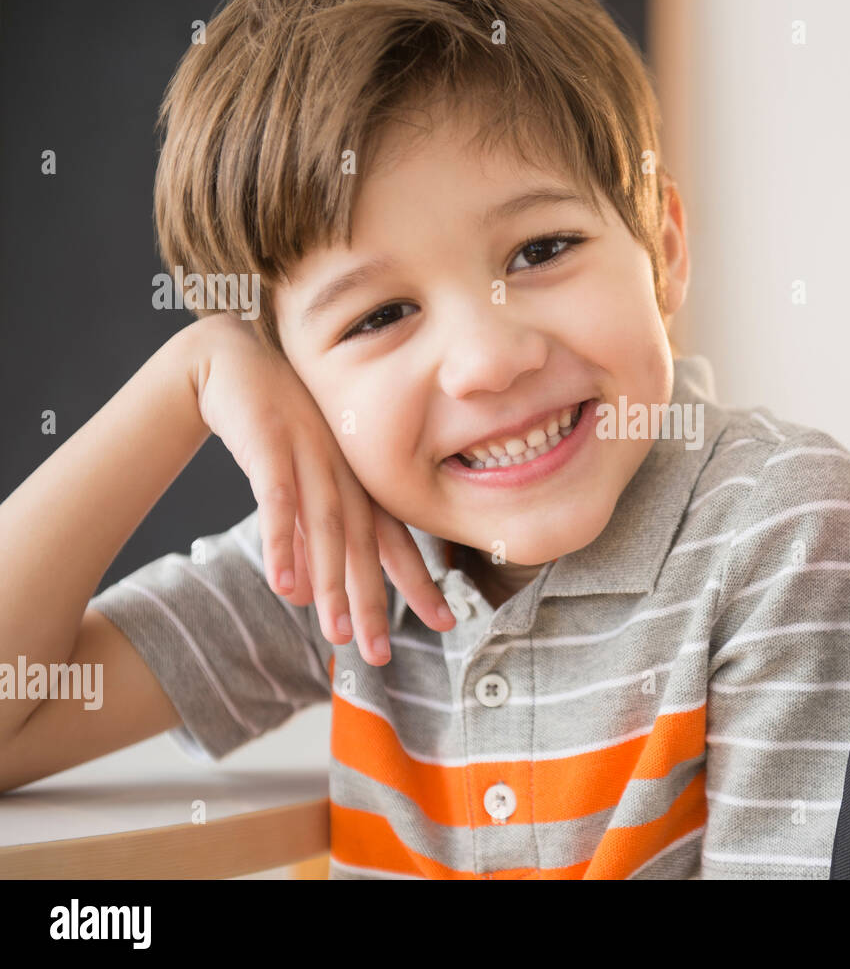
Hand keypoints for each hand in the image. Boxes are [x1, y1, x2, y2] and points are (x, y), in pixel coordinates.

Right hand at [183, 314, 454, 664]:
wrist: (234, 362)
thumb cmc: (275, 426)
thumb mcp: (302, 481)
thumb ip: (307, 533)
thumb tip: (306, 592)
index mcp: (358, 481)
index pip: (394, 541)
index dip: (418, 582)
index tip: (447, 622)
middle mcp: (345, 473)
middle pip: (365, 546)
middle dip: (374, 603)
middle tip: (383, 655)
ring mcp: (312, 457)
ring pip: (327, 530)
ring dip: (334, 584)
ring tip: (337, 636)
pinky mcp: (271, 445)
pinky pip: (278, 501)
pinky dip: (281, 543)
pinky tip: (284, 585)